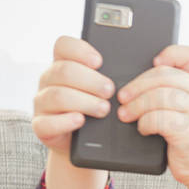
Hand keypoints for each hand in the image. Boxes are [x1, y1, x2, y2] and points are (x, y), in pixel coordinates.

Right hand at [31, 36, 115, 161]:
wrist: (89, 143)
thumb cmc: (100, 108)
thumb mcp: (107, 88)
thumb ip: (116, 73)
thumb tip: (147, 64)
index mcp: (64, 64)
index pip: (63, 45)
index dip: (80, 50)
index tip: (100, 61)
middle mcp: (49, 80)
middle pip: (63, 70)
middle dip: (91, 80)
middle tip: (111, 91)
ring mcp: (42, 103)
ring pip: (57, 95)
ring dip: (85, 101)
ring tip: (104, 109)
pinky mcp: (41, 126)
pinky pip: (46, 122)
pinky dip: (65, 121)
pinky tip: (81, 120)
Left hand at [114, 44, 188, 185]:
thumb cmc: (187, 138)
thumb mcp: (184, 110)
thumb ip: (169, 92)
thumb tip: (132, 83)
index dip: (171, 53)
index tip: (154, 62)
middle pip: (164, 75)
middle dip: (137, 85)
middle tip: (122, 97)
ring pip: (159, 96)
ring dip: (137, 105)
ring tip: (125, 115)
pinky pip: (159, 118)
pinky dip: (145, 123)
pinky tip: (143, 129)